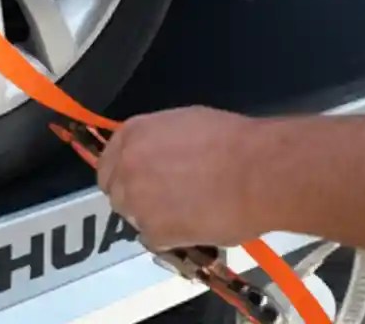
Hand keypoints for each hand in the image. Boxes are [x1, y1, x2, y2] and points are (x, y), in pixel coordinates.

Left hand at [97, 107, 273, 250]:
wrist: (257, 172)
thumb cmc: (231, 140)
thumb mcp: (185, 124)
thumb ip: (159, 142)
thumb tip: (159, 156)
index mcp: (131, 135)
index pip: (108, 164)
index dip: (124, 175)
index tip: (139, 183)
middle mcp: (125, 167)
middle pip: (116, 192)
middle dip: (137, 197)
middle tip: (167, 200)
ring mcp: (136, 202)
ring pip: (134, 218)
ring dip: (154, 218)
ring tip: (187, 214)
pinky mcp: (154, 232)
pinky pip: (153, 240)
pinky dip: (171, 239)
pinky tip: (194, 228)